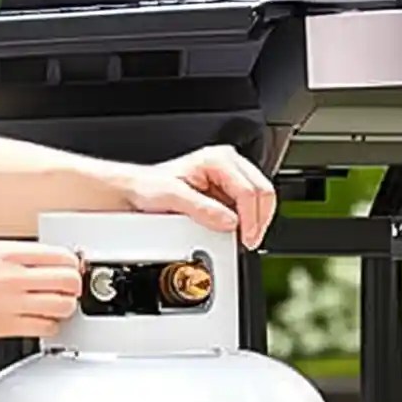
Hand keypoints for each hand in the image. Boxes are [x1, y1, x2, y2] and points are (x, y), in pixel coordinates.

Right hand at [0, 240, 82, 339]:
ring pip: (63, 306)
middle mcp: (12, 277)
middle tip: (69, 286)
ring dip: (65, 305)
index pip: (61, 256)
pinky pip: (45, 328)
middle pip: (69, 281)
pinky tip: (41, 318)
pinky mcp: (6, 326)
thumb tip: (46, 259)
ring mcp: (11, 303)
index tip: (72, 266)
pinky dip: (50, 324)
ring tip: (56, 302)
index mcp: (8, 252)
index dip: (73, 262)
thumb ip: (17, 254)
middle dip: (74, 284)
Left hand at [122, 145, 277, 248]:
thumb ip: (201, 209)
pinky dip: (247, 221)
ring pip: (261, 199)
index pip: (249, 190)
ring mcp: (231, 177)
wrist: (138, 191)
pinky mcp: (229, 191)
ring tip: (241, 238)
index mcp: (218, 160)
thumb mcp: (171, 197)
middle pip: (263, 192)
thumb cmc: (150, 188)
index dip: (251, 218)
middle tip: (247, 241)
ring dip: (255, 221)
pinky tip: (236, 231)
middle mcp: (228, 164)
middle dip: (258, 220)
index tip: (245, 238)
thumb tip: (228, 221)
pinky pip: (250, 207)